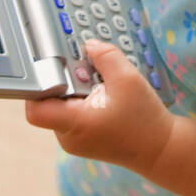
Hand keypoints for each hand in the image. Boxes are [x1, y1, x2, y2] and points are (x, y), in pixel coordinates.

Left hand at [24, 39, 172, 172]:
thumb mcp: (128, 79)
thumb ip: (106, 56)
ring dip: (76, 92)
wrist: (160, 149)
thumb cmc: (145, 120)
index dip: (42, 82)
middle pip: (48, 101)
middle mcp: (68, 136)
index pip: (35, 105)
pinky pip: (70, 115)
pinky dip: (83, 102)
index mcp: (76, 123)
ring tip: (99, 87)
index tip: (60, 67)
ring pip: (59, 107)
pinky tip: (102, 97)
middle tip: (87, 73)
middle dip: (65, 82)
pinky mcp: (80, 140)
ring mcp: (72, 141)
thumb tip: (88, 45)